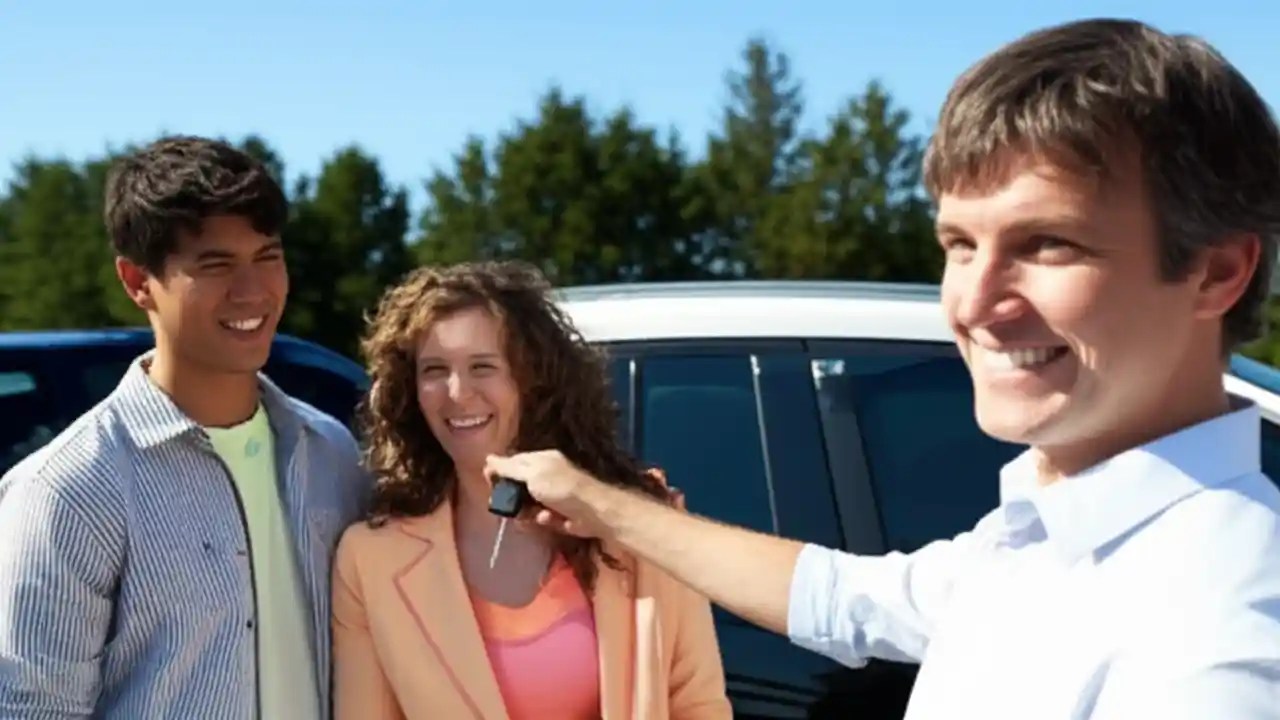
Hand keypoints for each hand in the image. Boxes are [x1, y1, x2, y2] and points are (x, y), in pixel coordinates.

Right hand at [484, 450, 612, 538]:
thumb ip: (510, 468)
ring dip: (527, 513)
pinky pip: (540, 517)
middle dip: (512, 499)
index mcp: (541, 461)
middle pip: (517, 487)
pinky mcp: (557, 514)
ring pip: (526, 505)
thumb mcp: (533, 474)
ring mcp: (551, 496)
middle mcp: (545, 476)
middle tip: (509, 507)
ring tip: (532, 515)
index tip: (490, 484)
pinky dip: (543, 519)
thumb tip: (488, 458)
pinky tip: (548, 519)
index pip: (513, 463)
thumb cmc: (562, 488)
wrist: (593, 513)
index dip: (500, 473)